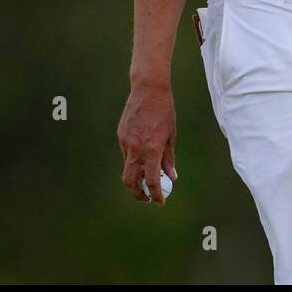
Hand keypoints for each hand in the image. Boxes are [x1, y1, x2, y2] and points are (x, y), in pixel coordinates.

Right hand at [117, 80, 178, 207]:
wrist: (148, 89)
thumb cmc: (164, 111)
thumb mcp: (171, 135)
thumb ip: (169, 158)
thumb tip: (172, 177)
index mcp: (151, 149)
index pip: (152, 180)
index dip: (156, 195)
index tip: (159, 202)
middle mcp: (135, 148)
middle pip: (130, 181)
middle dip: (137, 193)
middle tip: (147, 197)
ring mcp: (125, 142)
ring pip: (127, 167)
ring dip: (136, 175)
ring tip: (148, 175)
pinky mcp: (120, 135)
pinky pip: (126, 153)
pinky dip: (134, 159)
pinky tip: (143, 153)